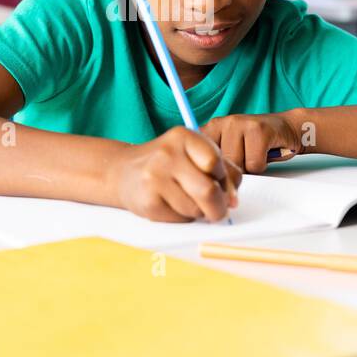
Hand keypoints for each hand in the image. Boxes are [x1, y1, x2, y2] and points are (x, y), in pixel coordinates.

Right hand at [110, 127, 241, 222]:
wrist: (123, 172)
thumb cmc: (167, 164)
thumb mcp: (194, 155)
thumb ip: (221, 171)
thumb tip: (233, 201)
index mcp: (183, 136)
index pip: (215, 163)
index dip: (224, 179)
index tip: (220, 185)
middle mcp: (167, 154)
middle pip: (208, 191)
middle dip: (219, 207)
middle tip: (217, 210)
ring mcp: (154, 178)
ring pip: (196, 209)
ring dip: (199, 213)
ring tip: (186, 201)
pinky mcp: (148, 202)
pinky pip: (180, 219)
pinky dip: (183, 218)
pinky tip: (171, 205)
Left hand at [202, 112, 300, 173]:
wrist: (284, 128)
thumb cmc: (254, 144)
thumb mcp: (229, 151)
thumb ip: (215, 164)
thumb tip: (208, 187)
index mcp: (209, 130)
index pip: (200, 162)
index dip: (215, 175)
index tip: (226, 171)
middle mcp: (220, 123)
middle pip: (220, 167)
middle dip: (234, 171)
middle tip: (245, 159)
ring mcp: (238, 123)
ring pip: (237, 166)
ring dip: (249, 168)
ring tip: (254, 154)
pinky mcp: (258, 129)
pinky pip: (254, 164)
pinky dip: (262, 165)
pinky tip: (265, 152)